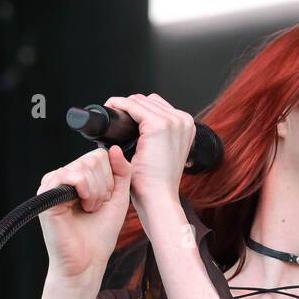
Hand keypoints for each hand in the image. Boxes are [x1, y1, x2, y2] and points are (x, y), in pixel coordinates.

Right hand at [36, 144, 131, 281]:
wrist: (88, 261)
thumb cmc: (99, 234)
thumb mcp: (118, 198)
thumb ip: (121, 172)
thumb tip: (113, 149)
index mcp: (78, 177)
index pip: (99, 156)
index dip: (110, 178)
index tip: (105, 199)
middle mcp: (63, 177)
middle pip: (93, 159)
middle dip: (104, 186)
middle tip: (96, 206)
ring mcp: (53, 184)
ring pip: (84, 166)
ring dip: (96, 192)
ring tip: (90, 209)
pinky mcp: (47, 194)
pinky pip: (71, 176)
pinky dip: (86, 192)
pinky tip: (83, 208)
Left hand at [103, 93, 194, 224]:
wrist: (158, 198)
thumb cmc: (156, 183)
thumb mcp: (160, 154)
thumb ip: (153, 138)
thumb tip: (132, 126)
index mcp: (186, 127)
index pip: (157, 106)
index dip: (137, 110)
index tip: (123, 117)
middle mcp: (183, 121)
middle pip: (149, 101)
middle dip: (130, 108)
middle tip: (115, 119)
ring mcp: (173, 121)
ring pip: (140, 101)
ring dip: (124, 106)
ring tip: (112, 116)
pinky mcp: (159, 124)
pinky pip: (133, 105)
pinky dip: (120, 105)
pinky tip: (112, 110)